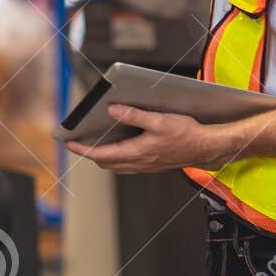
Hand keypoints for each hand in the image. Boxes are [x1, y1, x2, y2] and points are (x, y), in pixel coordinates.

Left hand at [65, 104, 233, 173]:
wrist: (206, 148)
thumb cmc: (186, 134)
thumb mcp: (159, 120)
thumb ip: (134, 115)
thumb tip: (112, 110)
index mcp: (137, 152)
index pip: (102, 155)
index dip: (83, 149)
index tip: (69, 142)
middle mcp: (139, 162)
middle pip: (106, 162)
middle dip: (90, 153)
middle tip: (78, 142)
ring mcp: (145, 165)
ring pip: (116, 164)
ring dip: (103, 156)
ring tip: (94, 142)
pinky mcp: (152, 164)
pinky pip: (127, 164)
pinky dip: (117, 156)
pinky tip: (119, 144)